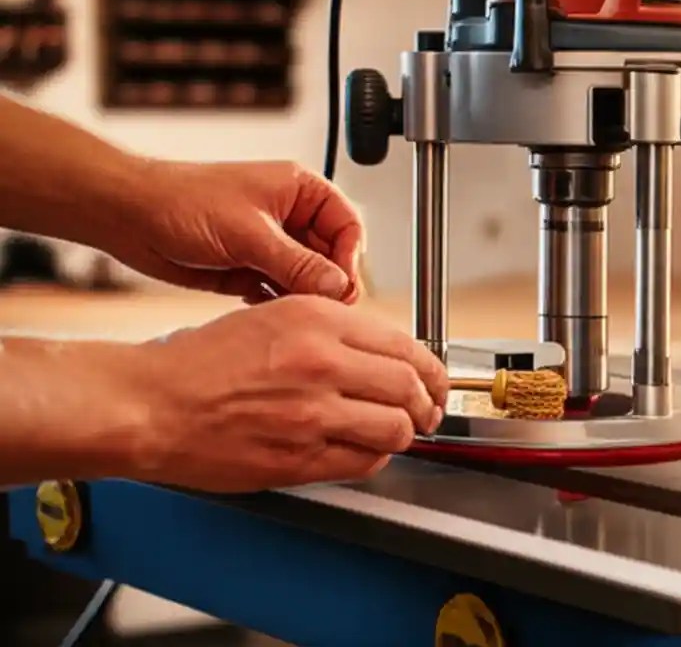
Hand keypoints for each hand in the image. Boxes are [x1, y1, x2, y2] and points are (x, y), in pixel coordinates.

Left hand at [114, 159, 363, 303]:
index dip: (349, 258)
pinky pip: (281, 291)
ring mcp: (271, 244)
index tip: (342, 287)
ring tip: (287, 308)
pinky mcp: (251, 267)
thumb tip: (340, 287)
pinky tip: (261, 304)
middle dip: (325, 283)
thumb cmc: (183, 202)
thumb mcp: (250, 234)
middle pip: (331, 256)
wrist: (128, 216)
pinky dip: (276, 303)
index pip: (347, 226)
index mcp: (300, 190)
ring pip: (307, 278)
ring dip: (300, 296)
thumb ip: (299, 264)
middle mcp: (291, 216)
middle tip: (320, 308)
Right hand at [119, 296, 446, 491]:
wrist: (149, 404)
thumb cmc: (199, 363)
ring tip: (401, 432)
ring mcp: (312, 413)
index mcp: (316, 319)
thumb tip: (381, 352)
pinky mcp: (299, 457)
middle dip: (429, 402)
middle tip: (429, 410)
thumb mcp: (271, 318)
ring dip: (406, 432)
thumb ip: (330, 332)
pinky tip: (366, 450)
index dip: (431, 367)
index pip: (405, 344)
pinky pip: (364, 461)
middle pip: (411, 385)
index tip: (433, 377)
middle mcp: (321, 362)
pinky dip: (375, 457)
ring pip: (396, 427)